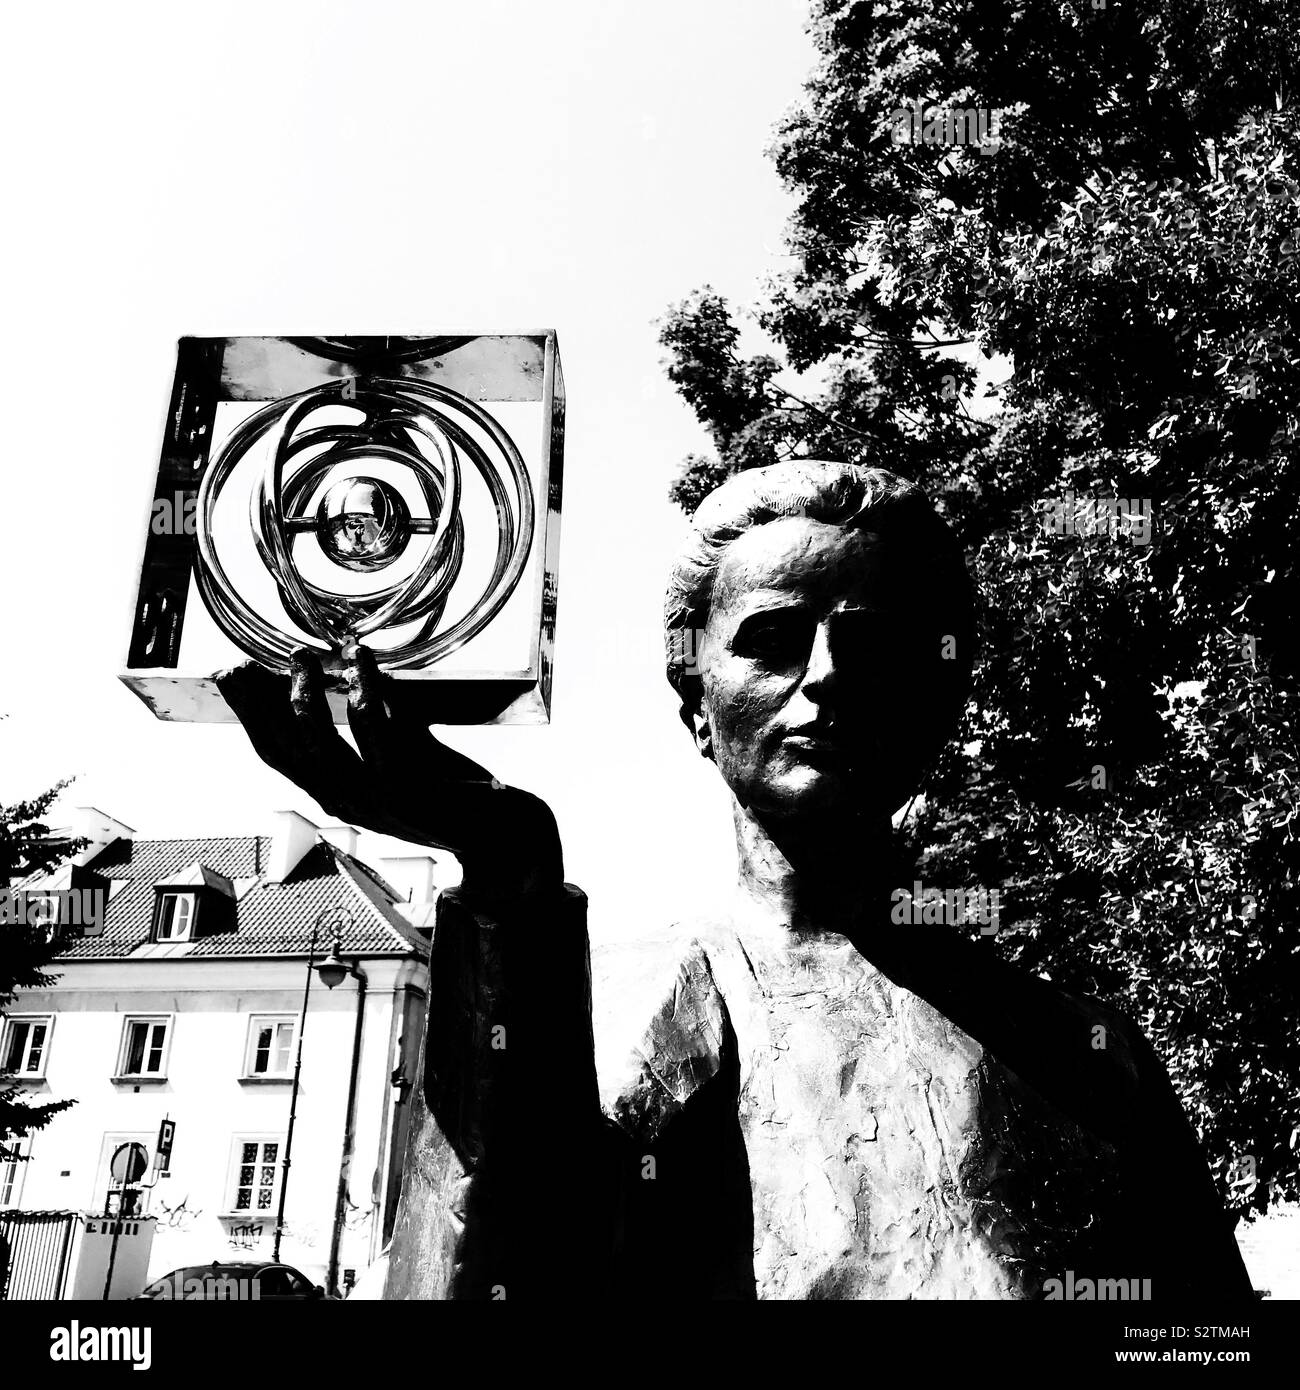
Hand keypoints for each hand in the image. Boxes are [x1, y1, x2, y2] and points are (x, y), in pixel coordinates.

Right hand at [215, 645, 563, 901]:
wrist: (503, 834)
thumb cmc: (455, 791)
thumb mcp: (407, 750)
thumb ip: (382, 718)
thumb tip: (356, 672)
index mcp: (340, 792)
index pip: (278, 754)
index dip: (250, 715)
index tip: (230, 673)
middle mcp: (348, 802)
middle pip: (286, 752)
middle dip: (259, 706)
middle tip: (245, 663)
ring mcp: (375, 802)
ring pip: (321, 748)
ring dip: (306, 700)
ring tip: (301, 658)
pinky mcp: (408, 795)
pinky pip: (377, 738)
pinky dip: (366, 695)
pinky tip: (362, 662)